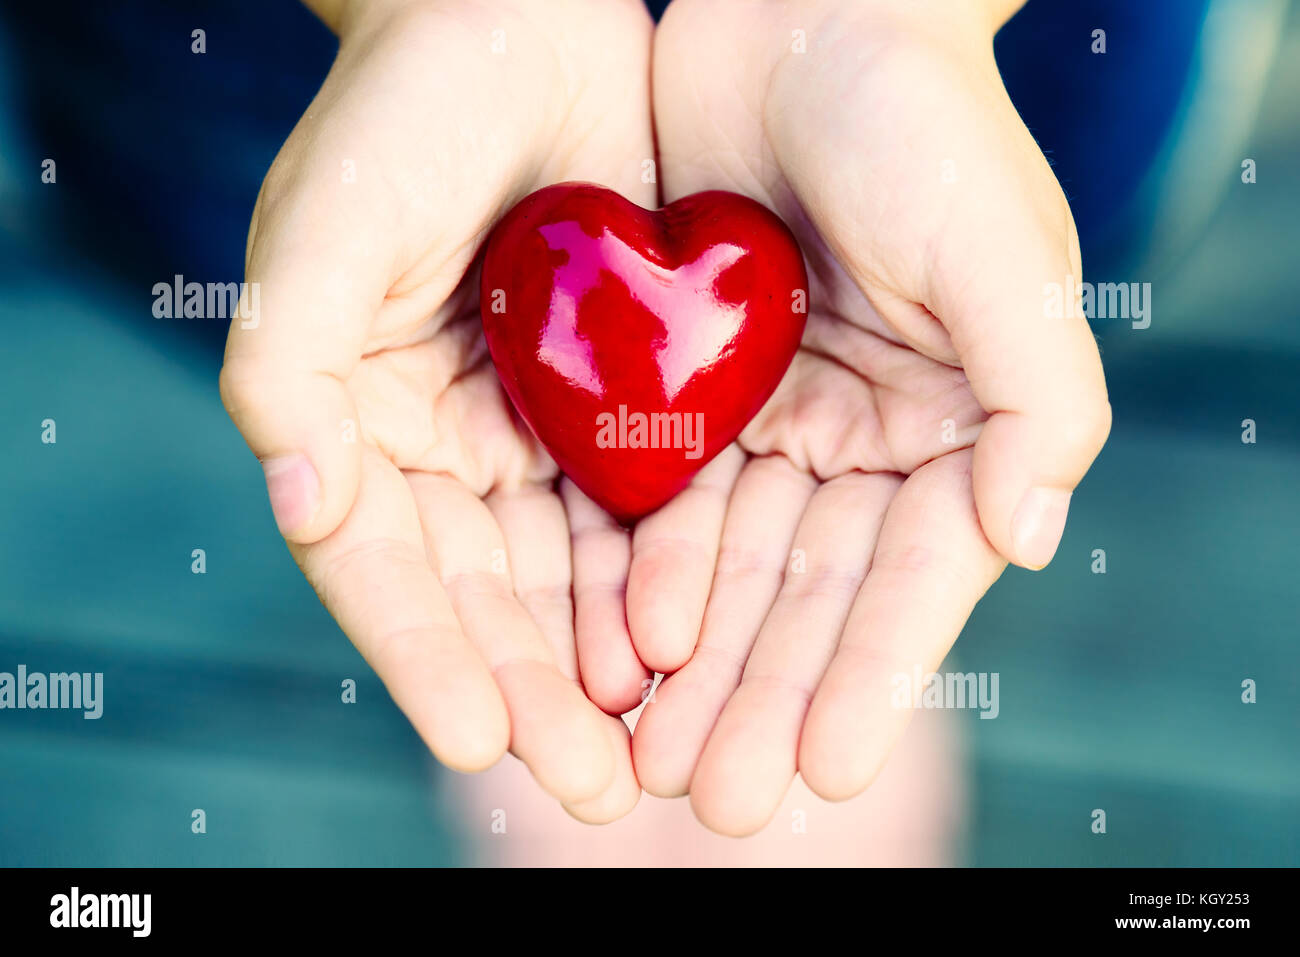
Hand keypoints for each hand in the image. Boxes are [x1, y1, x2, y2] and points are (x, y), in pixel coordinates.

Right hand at [219, 0, 654, 821]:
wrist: (519, 20)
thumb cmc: (402, 111)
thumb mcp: (322, 230)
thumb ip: (288, 367)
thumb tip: (299, 499)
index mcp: (354, 423)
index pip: (386, 568)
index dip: (426, 657)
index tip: (479, 742)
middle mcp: (441, 447)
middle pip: (485, 598)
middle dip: (533, 695)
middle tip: (593, 785)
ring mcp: (531, 430)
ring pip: (566, 575)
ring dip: (603, 664)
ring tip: (651, 750)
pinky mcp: (615, 399)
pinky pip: (637, 507)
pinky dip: (659, 579)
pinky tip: (691, 645)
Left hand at [625, 0, 1110, 834]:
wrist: (799, 15)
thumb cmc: (919, 119)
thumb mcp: (1003, 249)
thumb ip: (1038, 394)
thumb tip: (1028, 541)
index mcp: (956, 424)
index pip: (912, 577)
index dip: (870, 674)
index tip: (824, 769)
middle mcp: (867, 439)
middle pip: (811, 596)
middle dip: (765, 700)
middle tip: (715, 799)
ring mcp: (777, 420)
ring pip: (732, 570)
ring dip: (695, 667)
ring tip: (650, 759)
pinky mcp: (696, 388)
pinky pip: (668, 501)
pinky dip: (643, 576)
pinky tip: (616, 649)